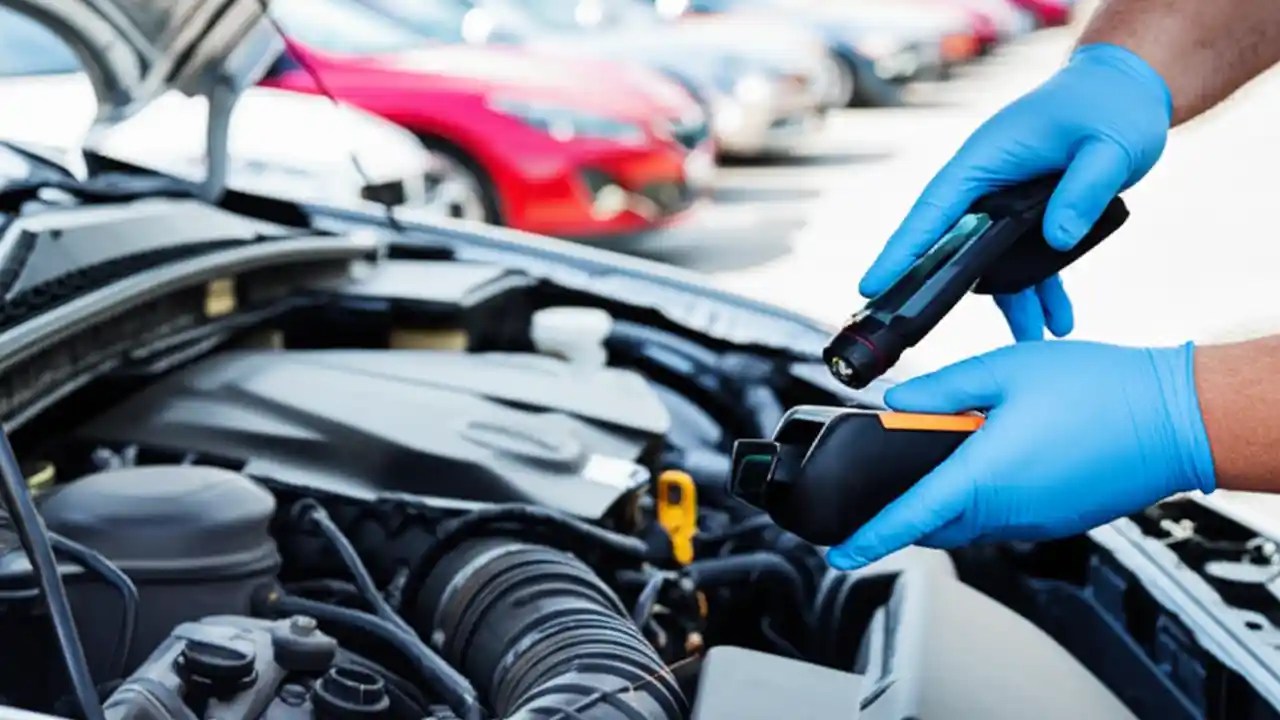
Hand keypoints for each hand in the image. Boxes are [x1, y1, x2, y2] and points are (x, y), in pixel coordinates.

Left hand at [826, 341, 1215, 570]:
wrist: (1176, 417)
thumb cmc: (1098, 390)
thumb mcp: (1005, 370)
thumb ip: (942, 390)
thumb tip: (897, 401)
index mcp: (982, 477)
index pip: (909, 519)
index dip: (869, 538)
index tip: (840, 553)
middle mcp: (1006, 511)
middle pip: (935, 521)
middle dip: (911, 502)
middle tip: (906, 464)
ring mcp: (1035, 521)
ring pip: (972, 519)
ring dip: (954, 494)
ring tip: (967, 444)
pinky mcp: (1059, 519)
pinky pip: (1007, 516)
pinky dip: (990, 494)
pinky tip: (1007, 453)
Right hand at [859, 44, 1172, 340]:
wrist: (1129, 89)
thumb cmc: (1111, 105)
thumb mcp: (1110, 146)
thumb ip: (1085, 190)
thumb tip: (1058, 240)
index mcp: (985, 161)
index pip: (933, 211)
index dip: (902, 250)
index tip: (871, 286)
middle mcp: (987, 185)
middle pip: (952, 246)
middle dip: (939, 291)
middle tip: (914, 332)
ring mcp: (1008, 203)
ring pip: (995, 263)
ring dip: (1012, 303)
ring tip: (1029, 343)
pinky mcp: (1034, 216)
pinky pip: (1029, 261)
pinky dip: (1042, 292)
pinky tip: (1057, 322)